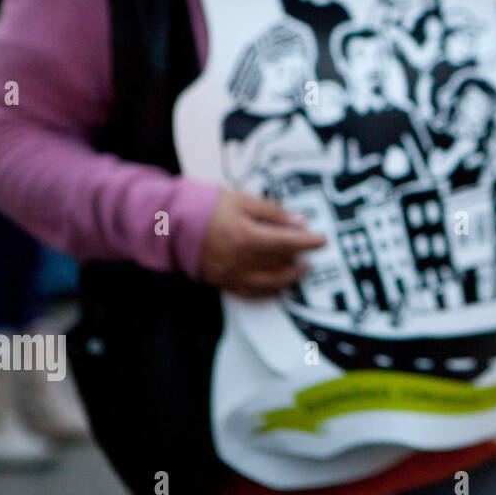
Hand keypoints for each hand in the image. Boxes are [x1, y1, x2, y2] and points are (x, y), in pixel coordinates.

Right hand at [198, 190, 326, 298]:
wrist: (172, 225)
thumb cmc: (210, 207)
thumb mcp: (243, 200)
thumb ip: (273, 212)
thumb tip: (300, 221)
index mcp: (246, 236)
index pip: (287, 242)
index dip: (308, 242)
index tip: (323, 240)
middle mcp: (241, 260)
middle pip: (280, 262)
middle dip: (299, 256)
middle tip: (310, 250)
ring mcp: (232, 274)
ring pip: (270, 282)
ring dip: (290, 276)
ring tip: (302, 267)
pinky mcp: (224, 282)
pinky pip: (252, 293)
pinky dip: (269, 290)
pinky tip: (279, 284)